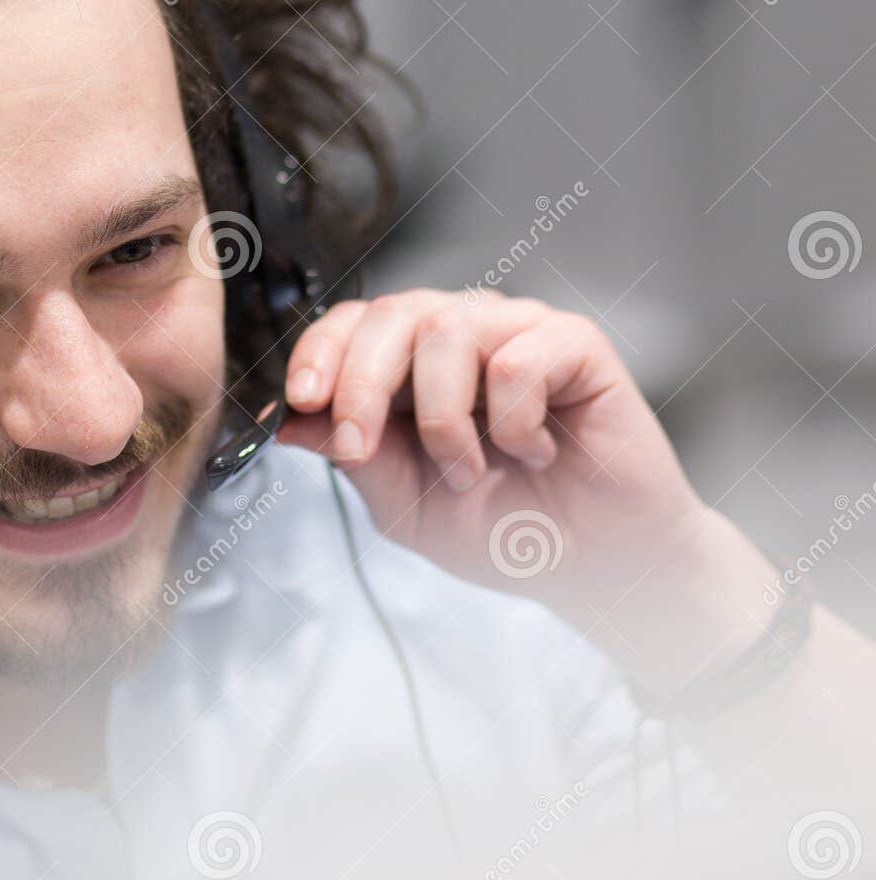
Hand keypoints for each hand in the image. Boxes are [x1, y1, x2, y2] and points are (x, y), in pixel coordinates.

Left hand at [274, 288, 772, 677]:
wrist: (592, 565)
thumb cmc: (502, 528)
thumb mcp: (405, 505)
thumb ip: (353, 457)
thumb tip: (288, 422)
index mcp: (410, 364)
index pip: (351, 324)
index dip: (318, 351)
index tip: (298, 401)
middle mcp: (460, 333)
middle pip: (390, 314)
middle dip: (360, 384)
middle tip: (360, 447)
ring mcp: (517, 330)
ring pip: (447, 330)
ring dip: (442, 418)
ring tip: (467, 472)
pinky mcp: (574, 342)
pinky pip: (516, 359)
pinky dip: (512, 420)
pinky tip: (534, 452)